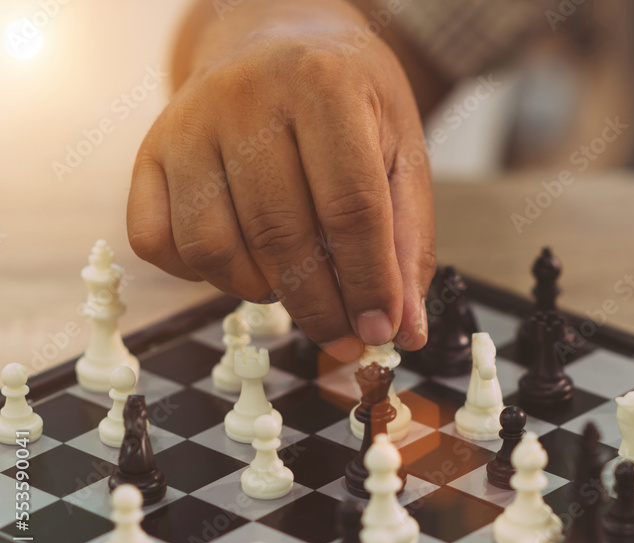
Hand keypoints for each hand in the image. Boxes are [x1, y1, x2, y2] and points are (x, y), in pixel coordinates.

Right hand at [126, 2, 434, 360]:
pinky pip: (159, 242)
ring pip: (215, 247)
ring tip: (295, 285)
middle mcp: (247, 96)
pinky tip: (242, 263)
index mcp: (324, 85)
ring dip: (261, 291)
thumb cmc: (348, 101)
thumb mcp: (400, 151)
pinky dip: (201, 275)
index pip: (350, 207)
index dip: (368, 281)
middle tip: (346, 338)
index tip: (380, 330)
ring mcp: (188, 123)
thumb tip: (404, 331)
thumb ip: (408, 241)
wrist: (274, 37)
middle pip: (283, 235)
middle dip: (320, 306)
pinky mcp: (150, 151)